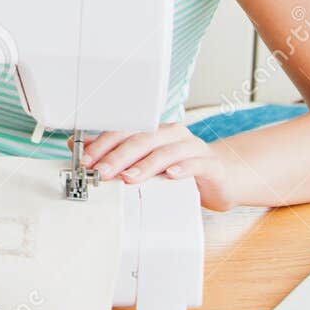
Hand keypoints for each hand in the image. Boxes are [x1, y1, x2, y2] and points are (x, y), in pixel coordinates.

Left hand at [82, 122, 237, 210]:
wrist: (223, 178)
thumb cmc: (182, 169)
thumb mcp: (149, 162)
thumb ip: (121, 155)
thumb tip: (85, 150)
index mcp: (155, 131)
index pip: (126, 132)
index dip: (104, 144)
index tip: (87, 159)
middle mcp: (172, 134)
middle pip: (142, 140)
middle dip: (118, 156)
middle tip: (101, 171)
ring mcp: (193, 147)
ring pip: (166, 152)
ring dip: (145, 165)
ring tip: (129, 177)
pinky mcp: (210, 165)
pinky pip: (196, 164)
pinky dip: (182, 168)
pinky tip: (171, 175)